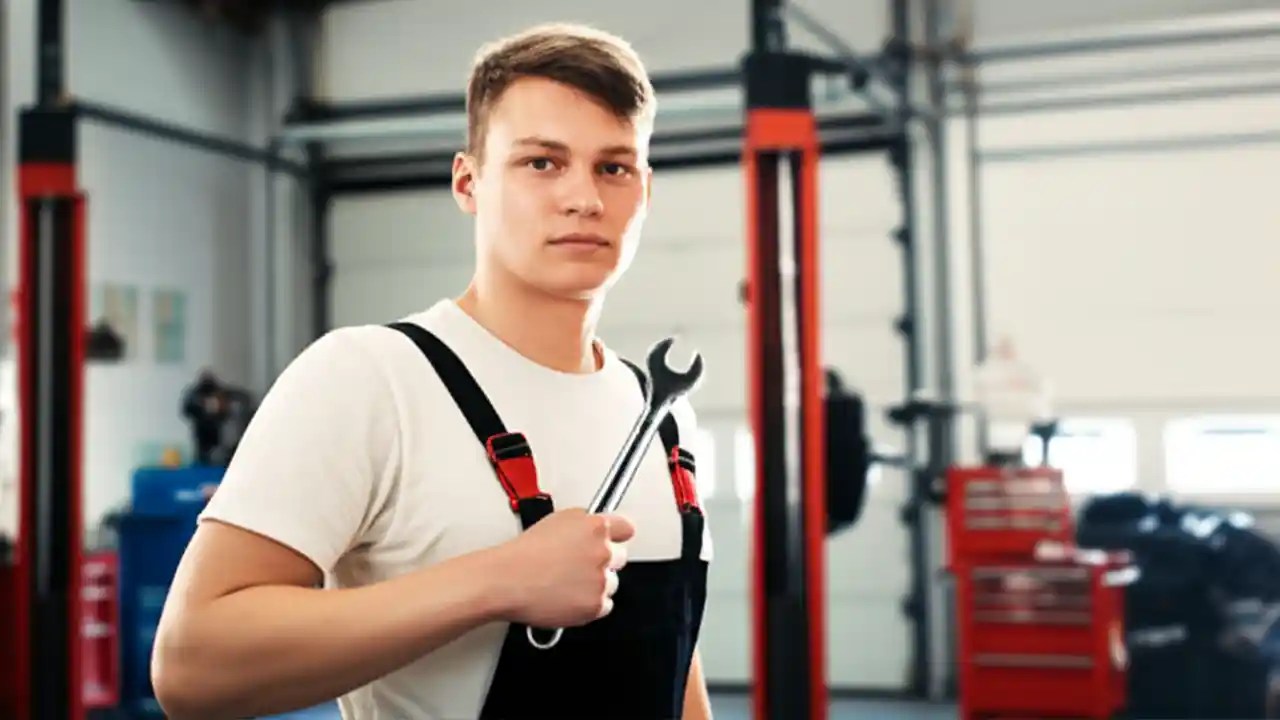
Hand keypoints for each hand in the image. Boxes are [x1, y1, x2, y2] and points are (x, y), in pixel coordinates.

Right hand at [494, 508, 634, 627]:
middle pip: (620, 557)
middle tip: (579, 564)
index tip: (614, 539)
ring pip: (612, 583)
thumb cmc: (523, 554)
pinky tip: (568, 596)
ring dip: (596, 583)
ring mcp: (601, 581)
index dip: (617, 534)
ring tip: (567, 582)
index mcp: (595, 527)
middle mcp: (602, 553)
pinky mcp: (595, 606)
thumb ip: (584, 523)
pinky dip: (589, 604)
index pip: (626, 528)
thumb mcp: (557, 521)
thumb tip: (594, 527)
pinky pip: (604, 606)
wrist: (506, 581)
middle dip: (604, 560)